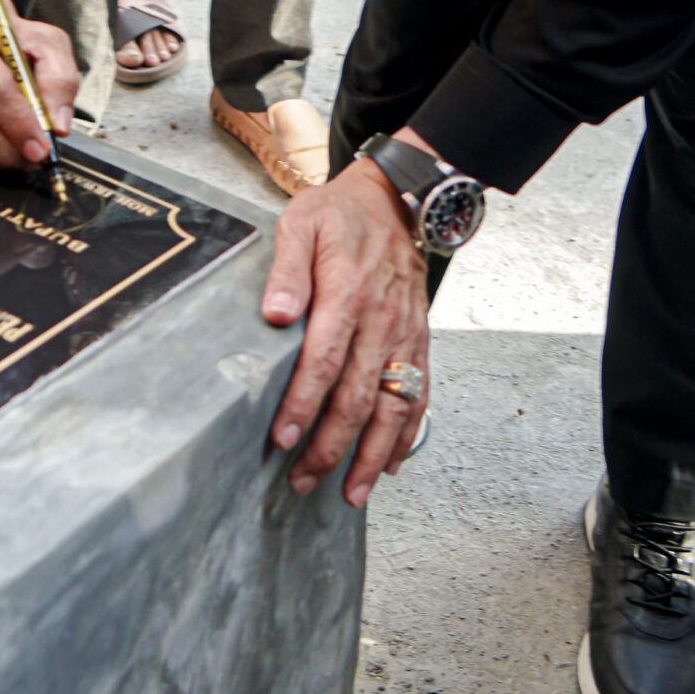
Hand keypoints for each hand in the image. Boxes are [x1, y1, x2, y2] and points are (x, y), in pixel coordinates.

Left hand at [261, 151, 432, 505]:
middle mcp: (382, 322)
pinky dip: (407, 436)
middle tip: (303, 480)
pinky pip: (419, 396)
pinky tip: (389, 465)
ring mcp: (405, 336)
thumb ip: (287, 271)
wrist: (395, 201)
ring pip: (393, 408)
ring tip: (348, 492)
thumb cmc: (339, 215)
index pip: (324, 361)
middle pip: (358, 397)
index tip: (283, 438)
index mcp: (348, 293)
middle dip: (330, 445)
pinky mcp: (419, 342)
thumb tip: (275, 314)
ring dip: (372, 455)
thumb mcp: (300, 223)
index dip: (304, 404)